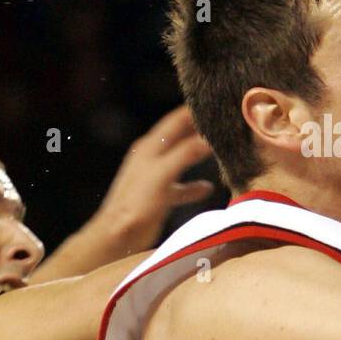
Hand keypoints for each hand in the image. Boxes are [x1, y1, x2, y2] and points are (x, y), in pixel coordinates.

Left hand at [91, 105, 213, 249]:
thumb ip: (185, 155)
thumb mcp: (162, 174)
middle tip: (222, 123)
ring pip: (182, 159)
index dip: (194, 110)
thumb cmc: (136, 204)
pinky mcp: (158, 196)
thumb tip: (208, 139)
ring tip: (219, 150)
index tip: (215, 103)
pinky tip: (207, 189)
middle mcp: (152, 158)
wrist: (117, 236)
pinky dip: (194, 186)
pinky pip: (181, 187)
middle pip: (180, 136)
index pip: (176, 120)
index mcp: (150, 147)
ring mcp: (155, 177)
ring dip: (198, 155)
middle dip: (199, 129)